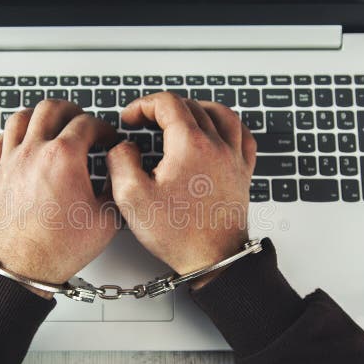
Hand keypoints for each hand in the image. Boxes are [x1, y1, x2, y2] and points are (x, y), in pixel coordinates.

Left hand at [0, 100, 118, 297]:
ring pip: (21, 117)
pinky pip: (0, 140)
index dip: (103, 127)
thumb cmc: (60, 247)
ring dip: (40, 116)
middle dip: (72, 110)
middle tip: (81, 120)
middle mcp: (34, 152)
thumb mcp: (107, 219)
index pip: (88, 123)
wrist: (23, 267)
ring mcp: (11, 161)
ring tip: (51, 124)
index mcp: (64, 157)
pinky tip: (24, 143)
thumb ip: (116, 189)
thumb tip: (119, 175)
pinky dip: (15, 135)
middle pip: (51, 108)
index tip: (107, 137)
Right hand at [106, 92, 255, 288]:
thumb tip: (124, 146)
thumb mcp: (132, 198)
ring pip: (220, 114)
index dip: (142, 105)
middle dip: (163, 107)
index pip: (167, 103)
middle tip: (145, 121)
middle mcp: (216, 146)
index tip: (130, 118)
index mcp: (190, 145)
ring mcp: (234, 158)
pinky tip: (217, 132)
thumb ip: (121, 161)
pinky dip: (227, 126)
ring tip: (179, 116)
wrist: (214, 259)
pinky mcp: (243, 173)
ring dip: (196, 108)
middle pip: (191, 106)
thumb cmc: (178, 234)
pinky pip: (242, 136)